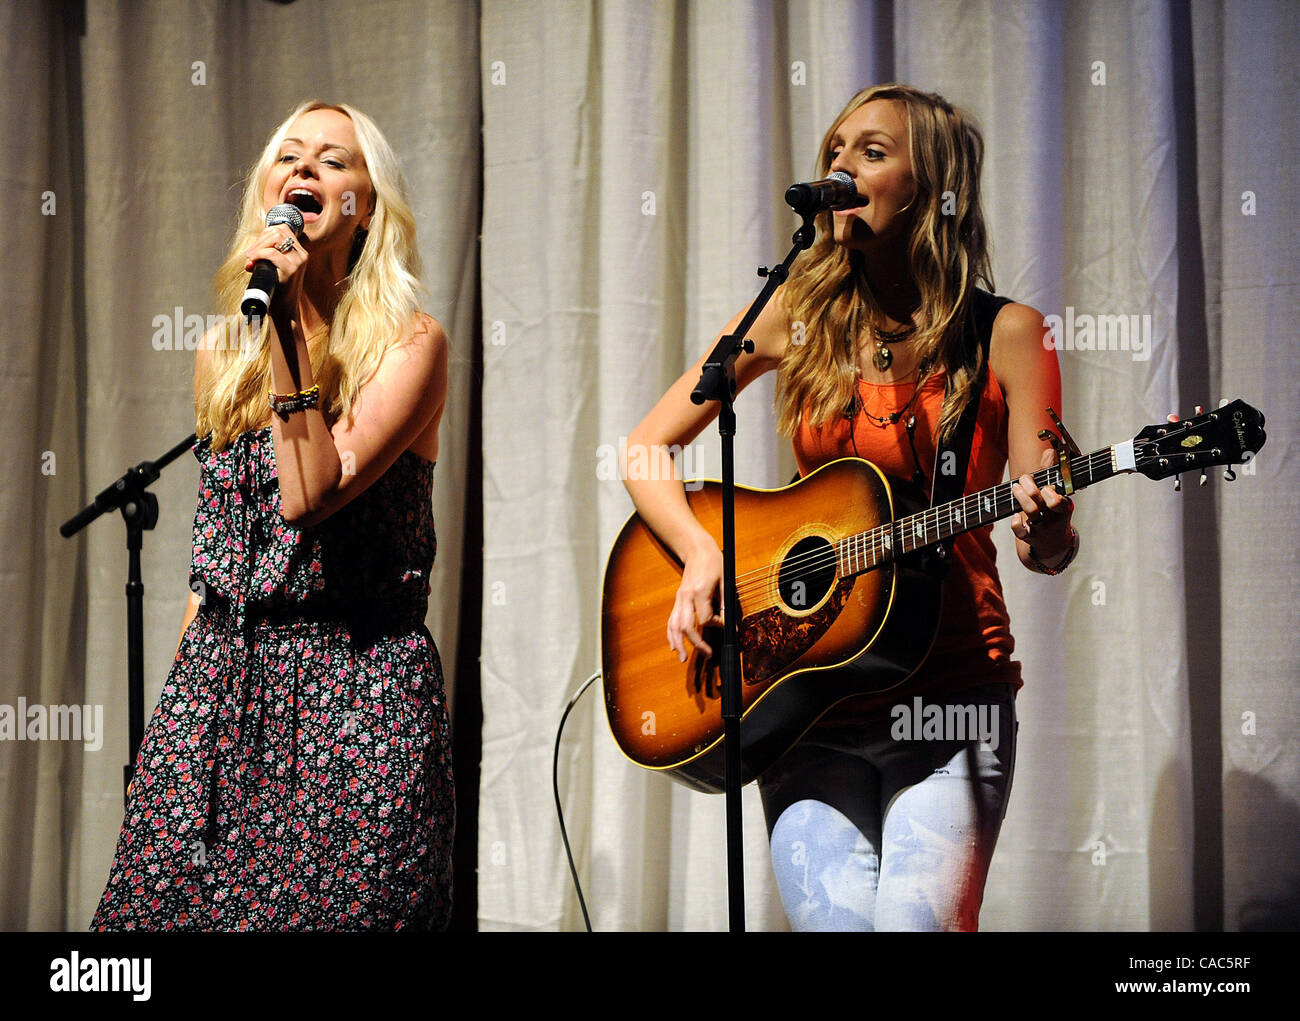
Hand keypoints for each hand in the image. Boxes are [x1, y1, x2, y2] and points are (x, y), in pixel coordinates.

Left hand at [244, 221, 306, 317]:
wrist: (285, 311)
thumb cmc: (277, 290)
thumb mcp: (275, 269)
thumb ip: (268, 256)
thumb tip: (250, 250)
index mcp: (300, 253)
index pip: (283, 229)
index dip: (265, 233)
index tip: (255, 247)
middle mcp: (301, 255)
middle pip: (278, 230)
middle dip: (260, 239)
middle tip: (249, 253)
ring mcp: (298, 261)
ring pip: (276, 237)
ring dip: (259, 245)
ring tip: (250, 257)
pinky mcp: (291, 269)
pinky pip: (271, 253)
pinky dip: (259, 254)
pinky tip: (252, 261)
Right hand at [668, 540, 723, 661]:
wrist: (697, 549)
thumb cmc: (713, 562)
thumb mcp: (725, 580)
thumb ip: (726, 604)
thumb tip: (731, 625)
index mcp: (699, 591)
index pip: (705, 618)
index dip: (716, 625)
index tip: (724, 625)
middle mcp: (686, 597)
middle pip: (686, 626)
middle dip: (695, 643)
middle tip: (707, 654)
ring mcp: (679, 599)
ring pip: (674, 625)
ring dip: (678, 643)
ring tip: (682, 658)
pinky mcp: (677, 600)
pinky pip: (671, 620)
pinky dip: (671, 634)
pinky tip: (674, 646)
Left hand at [1010, 446, 1073, 555]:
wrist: (1054, 544)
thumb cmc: (1054, 512)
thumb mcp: (1058, 493)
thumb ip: (1052, 472)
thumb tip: (1050, 451)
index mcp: (1064, 506)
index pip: (1059, 500)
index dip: (1050, 491)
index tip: (1045, 486)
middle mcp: (1054, 517)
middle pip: (1042, 502)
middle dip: (1030, 488)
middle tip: (1023, 480)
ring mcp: (1042, 528)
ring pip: (1031, 512)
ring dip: (1021, 497)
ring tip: (1015, 488)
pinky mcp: (1030, 537)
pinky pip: (1021, 532)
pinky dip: (1016, 523)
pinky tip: (1015, 516)